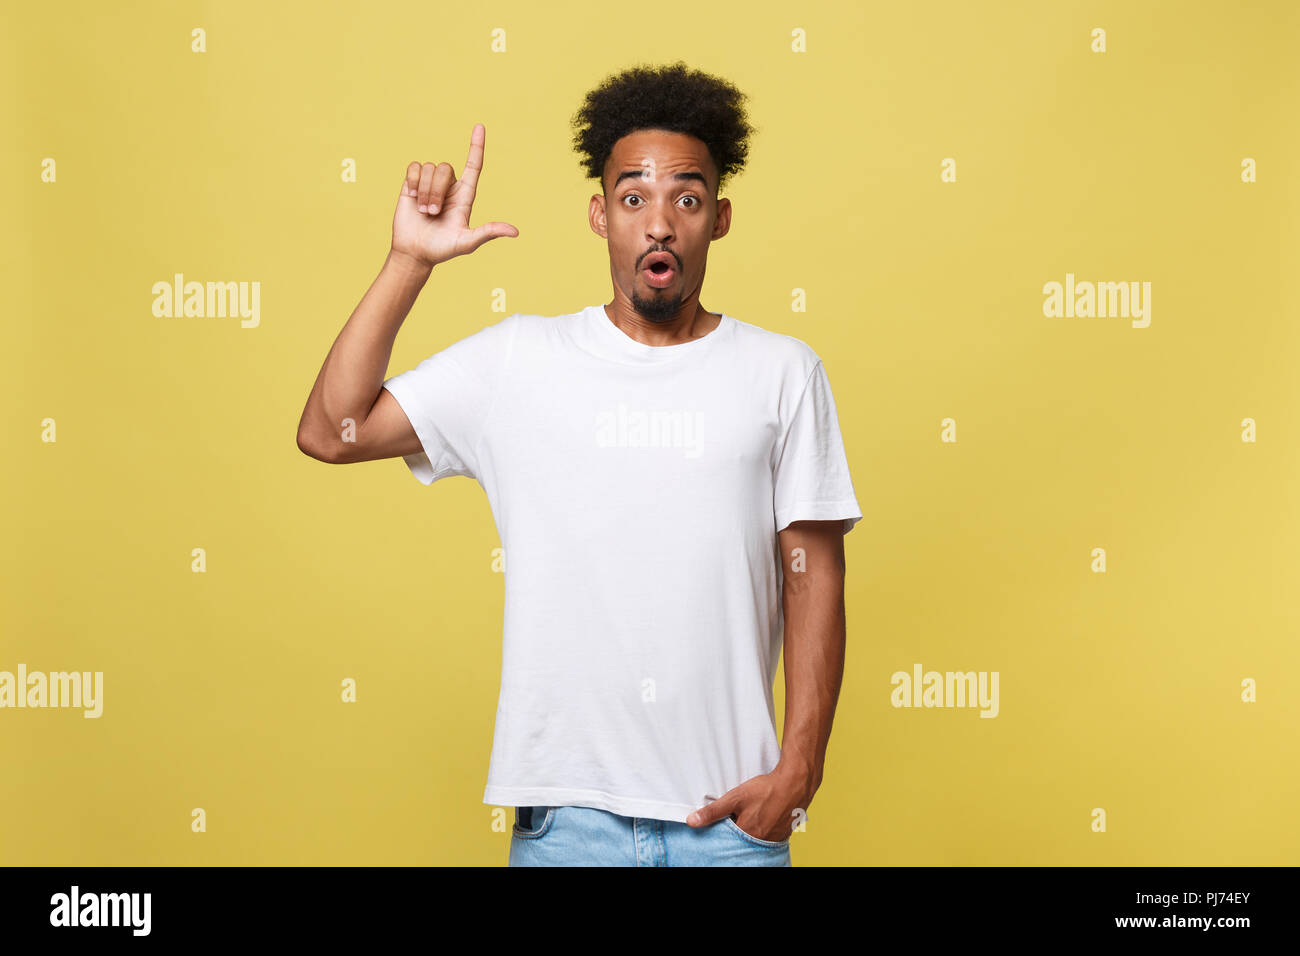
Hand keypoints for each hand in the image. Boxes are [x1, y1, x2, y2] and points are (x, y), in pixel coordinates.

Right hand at [390, 123, 518, 268]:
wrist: (414, 252)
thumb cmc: (442, 249)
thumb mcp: (467, 243)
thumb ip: (488, 233)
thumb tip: (514, 232)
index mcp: (465, 196)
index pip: (474, 166)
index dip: (477, 146)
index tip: (480, 127)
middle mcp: (449, 187)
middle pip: (446, 169)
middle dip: (436, 191)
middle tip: (432, 214)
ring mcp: (430, 184)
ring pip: (429, 169)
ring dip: (424, 192)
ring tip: (423, 212)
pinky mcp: (412, 183)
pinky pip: (414, 167)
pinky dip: (412, 182)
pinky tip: (411, 197)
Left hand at [685, 764, 812, 842]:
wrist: (796, 782)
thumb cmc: (766, 789)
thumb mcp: (735, 797)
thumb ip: (713, 811)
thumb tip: (692, 821)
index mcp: (747, 834)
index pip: (728, 841)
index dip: (723, 832)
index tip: (723, 823)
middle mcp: (761, 841)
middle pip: (743, 842)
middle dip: (737, 832)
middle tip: (738, 817)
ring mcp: (774, 838)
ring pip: (756, 839)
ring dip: (751, 831)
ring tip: (751, 816)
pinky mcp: (784, 833)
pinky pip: (769, 837)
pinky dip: (764, 830)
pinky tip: (763, 818)